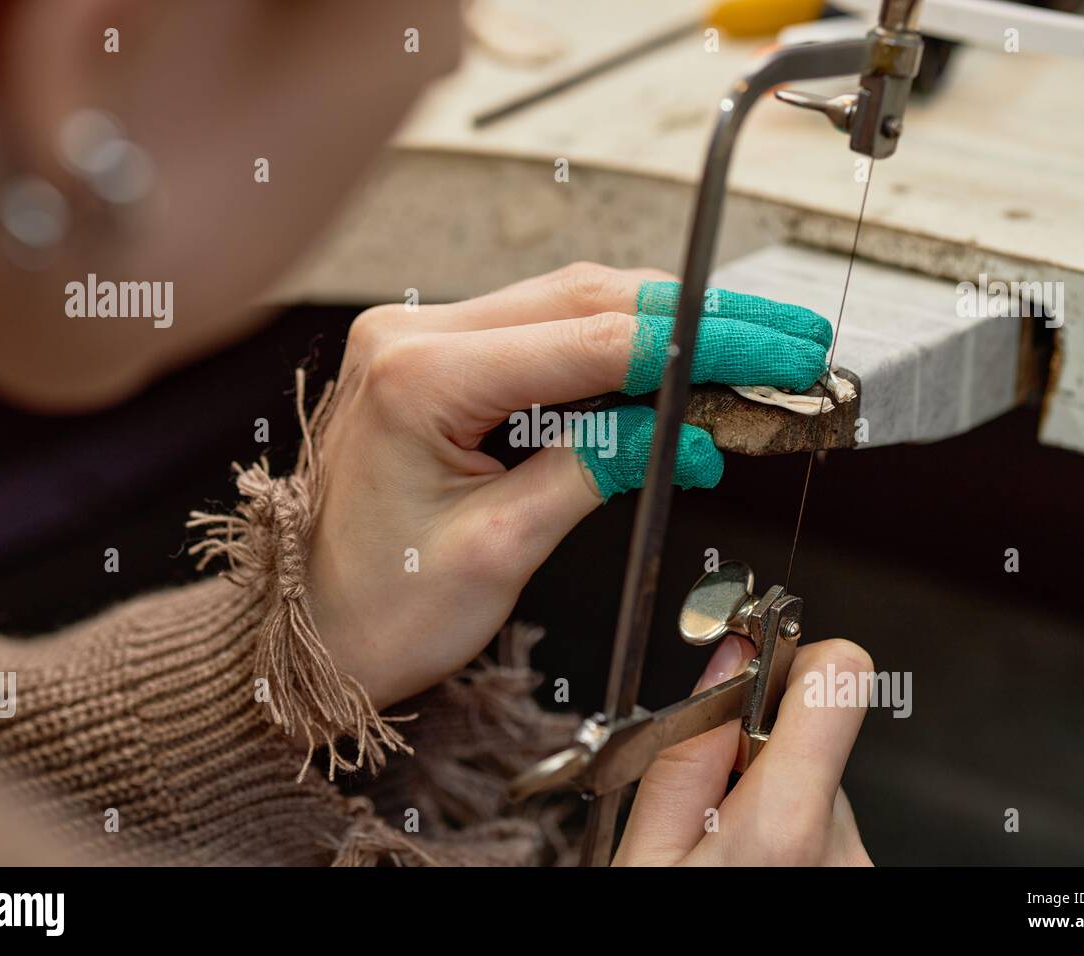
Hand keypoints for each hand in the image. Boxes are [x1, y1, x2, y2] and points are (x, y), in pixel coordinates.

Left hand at [307, 262, 831, 708]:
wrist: (305, 634)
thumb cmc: (373, 611)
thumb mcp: (500, 548)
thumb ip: (597, 468)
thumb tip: (683, 427)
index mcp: (420, 378)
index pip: (594, 341)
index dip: (701, 345)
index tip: (772, 352)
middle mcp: (412, 337)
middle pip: (585, 299)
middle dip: (696, 318)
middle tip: (779, 341)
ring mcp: (418, 342)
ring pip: (566, 306)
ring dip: (660, 328)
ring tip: (740, 356)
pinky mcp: (433, 362)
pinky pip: (537, 335)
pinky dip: (611, 351)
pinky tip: (666, 370)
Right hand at [614, 636, 873, 865]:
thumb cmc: (670, 926)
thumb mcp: (645, 855)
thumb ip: (685, 757)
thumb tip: (725, 665)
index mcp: (785, 826)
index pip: (839, 676)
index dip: (791, 657)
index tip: (755, 671)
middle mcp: (840, 846)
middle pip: (810, 736)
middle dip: (756, 750)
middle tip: (709, 799)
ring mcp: (854, 865)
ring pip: (814, 783)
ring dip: (768, 798)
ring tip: (723, 848)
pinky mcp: (856, 875)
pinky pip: (823, 825)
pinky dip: (785, 832)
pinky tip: (751, 864)